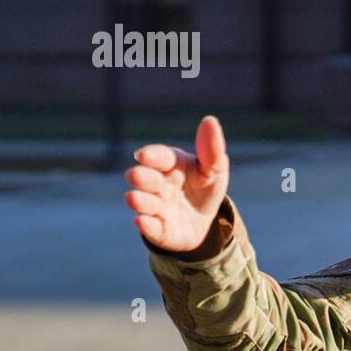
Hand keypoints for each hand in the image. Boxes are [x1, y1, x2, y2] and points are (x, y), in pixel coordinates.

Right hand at [125, 115, 230, 251]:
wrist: (205, 220)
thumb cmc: (205, 187)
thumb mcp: (214, 169)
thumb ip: (212, 149)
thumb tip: (210, 120)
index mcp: (170, 165)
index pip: (158, 157)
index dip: (151, 156)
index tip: (144, 156)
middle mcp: (157, 184)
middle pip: (144, 178)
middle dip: (140, 177)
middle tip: (137, 176)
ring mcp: (155, 207)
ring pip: (142, 202)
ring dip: (138, 201)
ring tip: (135, 198)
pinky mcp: (158, 229)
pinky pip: (150, 228)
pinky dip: (146, 225)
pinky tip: (143, 221)